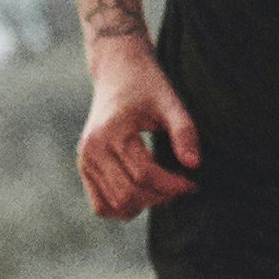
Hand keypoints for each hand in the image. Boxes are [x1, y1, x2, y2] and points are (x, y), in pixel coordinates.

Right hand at [73, 48, 198, 221]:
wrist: (117, 71)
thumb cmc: (147, 84)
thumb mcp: (170, 101)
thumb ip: (184, 131)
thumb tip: (194, 165)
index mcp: (110, 131)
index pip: (144, 174)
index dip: (173, 184)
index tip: (193, 181)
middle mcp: (91, 149)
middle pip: (128, 194)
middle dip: (160, 196)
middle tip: (181, 185)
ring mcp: (84, 160)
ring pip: (114, 205)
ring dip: (144, 204)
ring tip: (164, 188)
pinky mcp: (84, 167)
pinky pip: (101, 205)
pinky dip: (124, 207)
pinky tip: (145, 194)